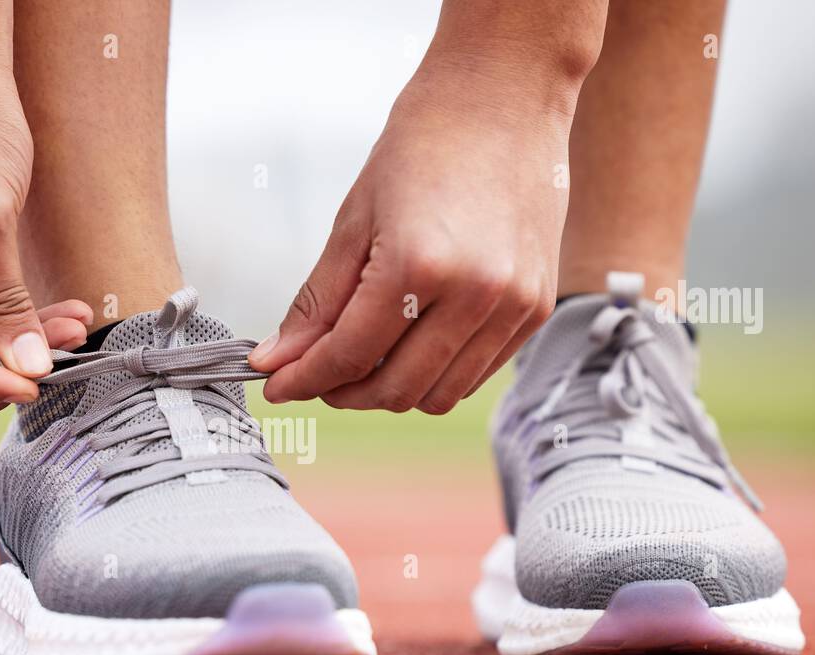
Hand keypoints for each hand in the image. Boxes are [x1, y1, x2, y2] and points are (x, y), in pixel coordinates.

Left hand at [250, 57, 581, 413]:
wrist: (505, 97)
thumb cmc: (425, 145)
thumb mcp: (354, 221)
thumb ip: (317, 303)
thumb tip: (277, 360)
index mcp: (418, 265)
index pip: (348, 356)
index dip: (304, 379)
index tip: (277, 386)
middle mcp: (474, 295)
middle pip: (395, 390)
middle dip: (344, 392)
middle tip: (318, 373)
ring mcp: (514, 306)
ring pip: (438, 396)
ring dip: (391, 391)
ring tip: (365, 359)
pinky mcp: (538, 308)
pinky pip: (476, 375)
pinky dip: (437, 375)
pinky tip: (412, 344)